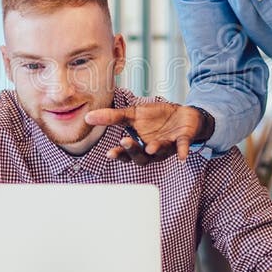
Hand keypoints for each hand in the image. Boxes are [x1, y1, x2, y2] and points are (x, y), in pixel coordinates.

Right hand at [84, 103, 209, 163]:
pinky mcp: (183, 139)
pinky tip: (182, 157)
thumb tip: (88, 116)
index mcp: (140, 145)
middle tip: (124, 141)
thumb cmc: (157, 117)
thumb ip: (113, 117)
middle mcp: (153, 150)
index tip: (109, 153)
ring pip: (161, 152)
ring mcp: (169, 146)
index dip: (119, 154)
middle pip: (142, 157)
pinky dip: (183, 151)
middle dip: (133, 150)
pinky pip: (183, 147)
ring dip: (156, 150)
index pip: (127, 154)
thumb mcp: (133, 114)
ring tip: (150, 148)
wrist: (183, 114)